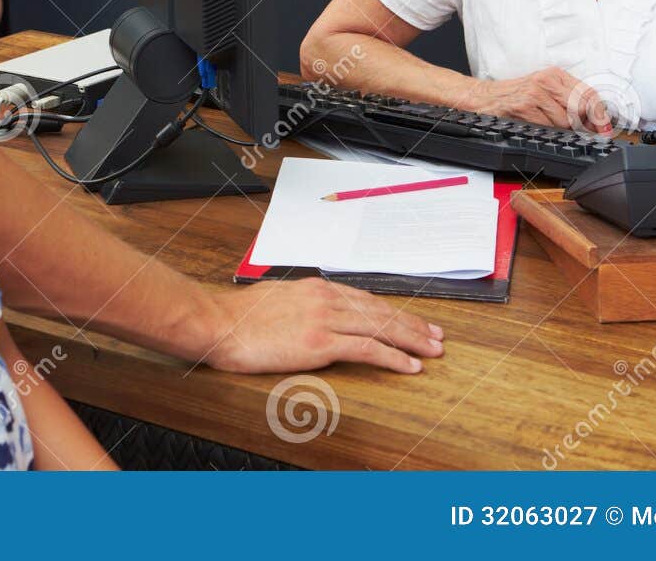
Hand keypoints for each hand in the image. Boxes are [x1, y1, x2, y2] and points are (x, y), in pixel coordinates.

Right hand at [200, 280, 443, 374]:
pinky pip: (367, 349)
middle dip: (412, 324)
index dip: (393, 311)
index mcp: (316, 288)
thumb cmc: (239, 317)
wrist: (219, 323)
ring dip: (411, 339)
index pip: (366, 299)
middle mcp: (326, 299)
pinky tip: (409, 365)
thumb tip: (310, 315)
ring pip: (380, 327)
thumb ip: (300, 305)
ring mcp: (325, 319)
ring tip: (432, 350)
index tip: (412, 320)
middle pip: (380, 311)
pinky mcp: (320, 342)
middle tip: (436, 336)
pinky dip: (393, 357)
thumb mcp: (277, 299)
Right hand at [465, 67, 613, 133]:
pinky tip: (535, 124)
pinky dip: (546, 130)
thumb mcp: (542, 90)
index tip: (605, 128)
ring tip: (546, 123)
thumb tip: (594, 120)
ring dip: (561, 129)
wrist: (482, 97)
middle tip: (584, 132)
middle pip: (582, 107)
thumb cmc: (513, 96)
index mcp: (554, 75)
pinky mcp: (524, 106)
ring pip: (566, 120)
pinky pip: (548, 126)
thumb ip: (567, 101)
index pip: (589, 93)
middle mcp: (546, 81)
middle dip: (585, 124)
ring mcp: (535, 93)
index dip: (600, 114)